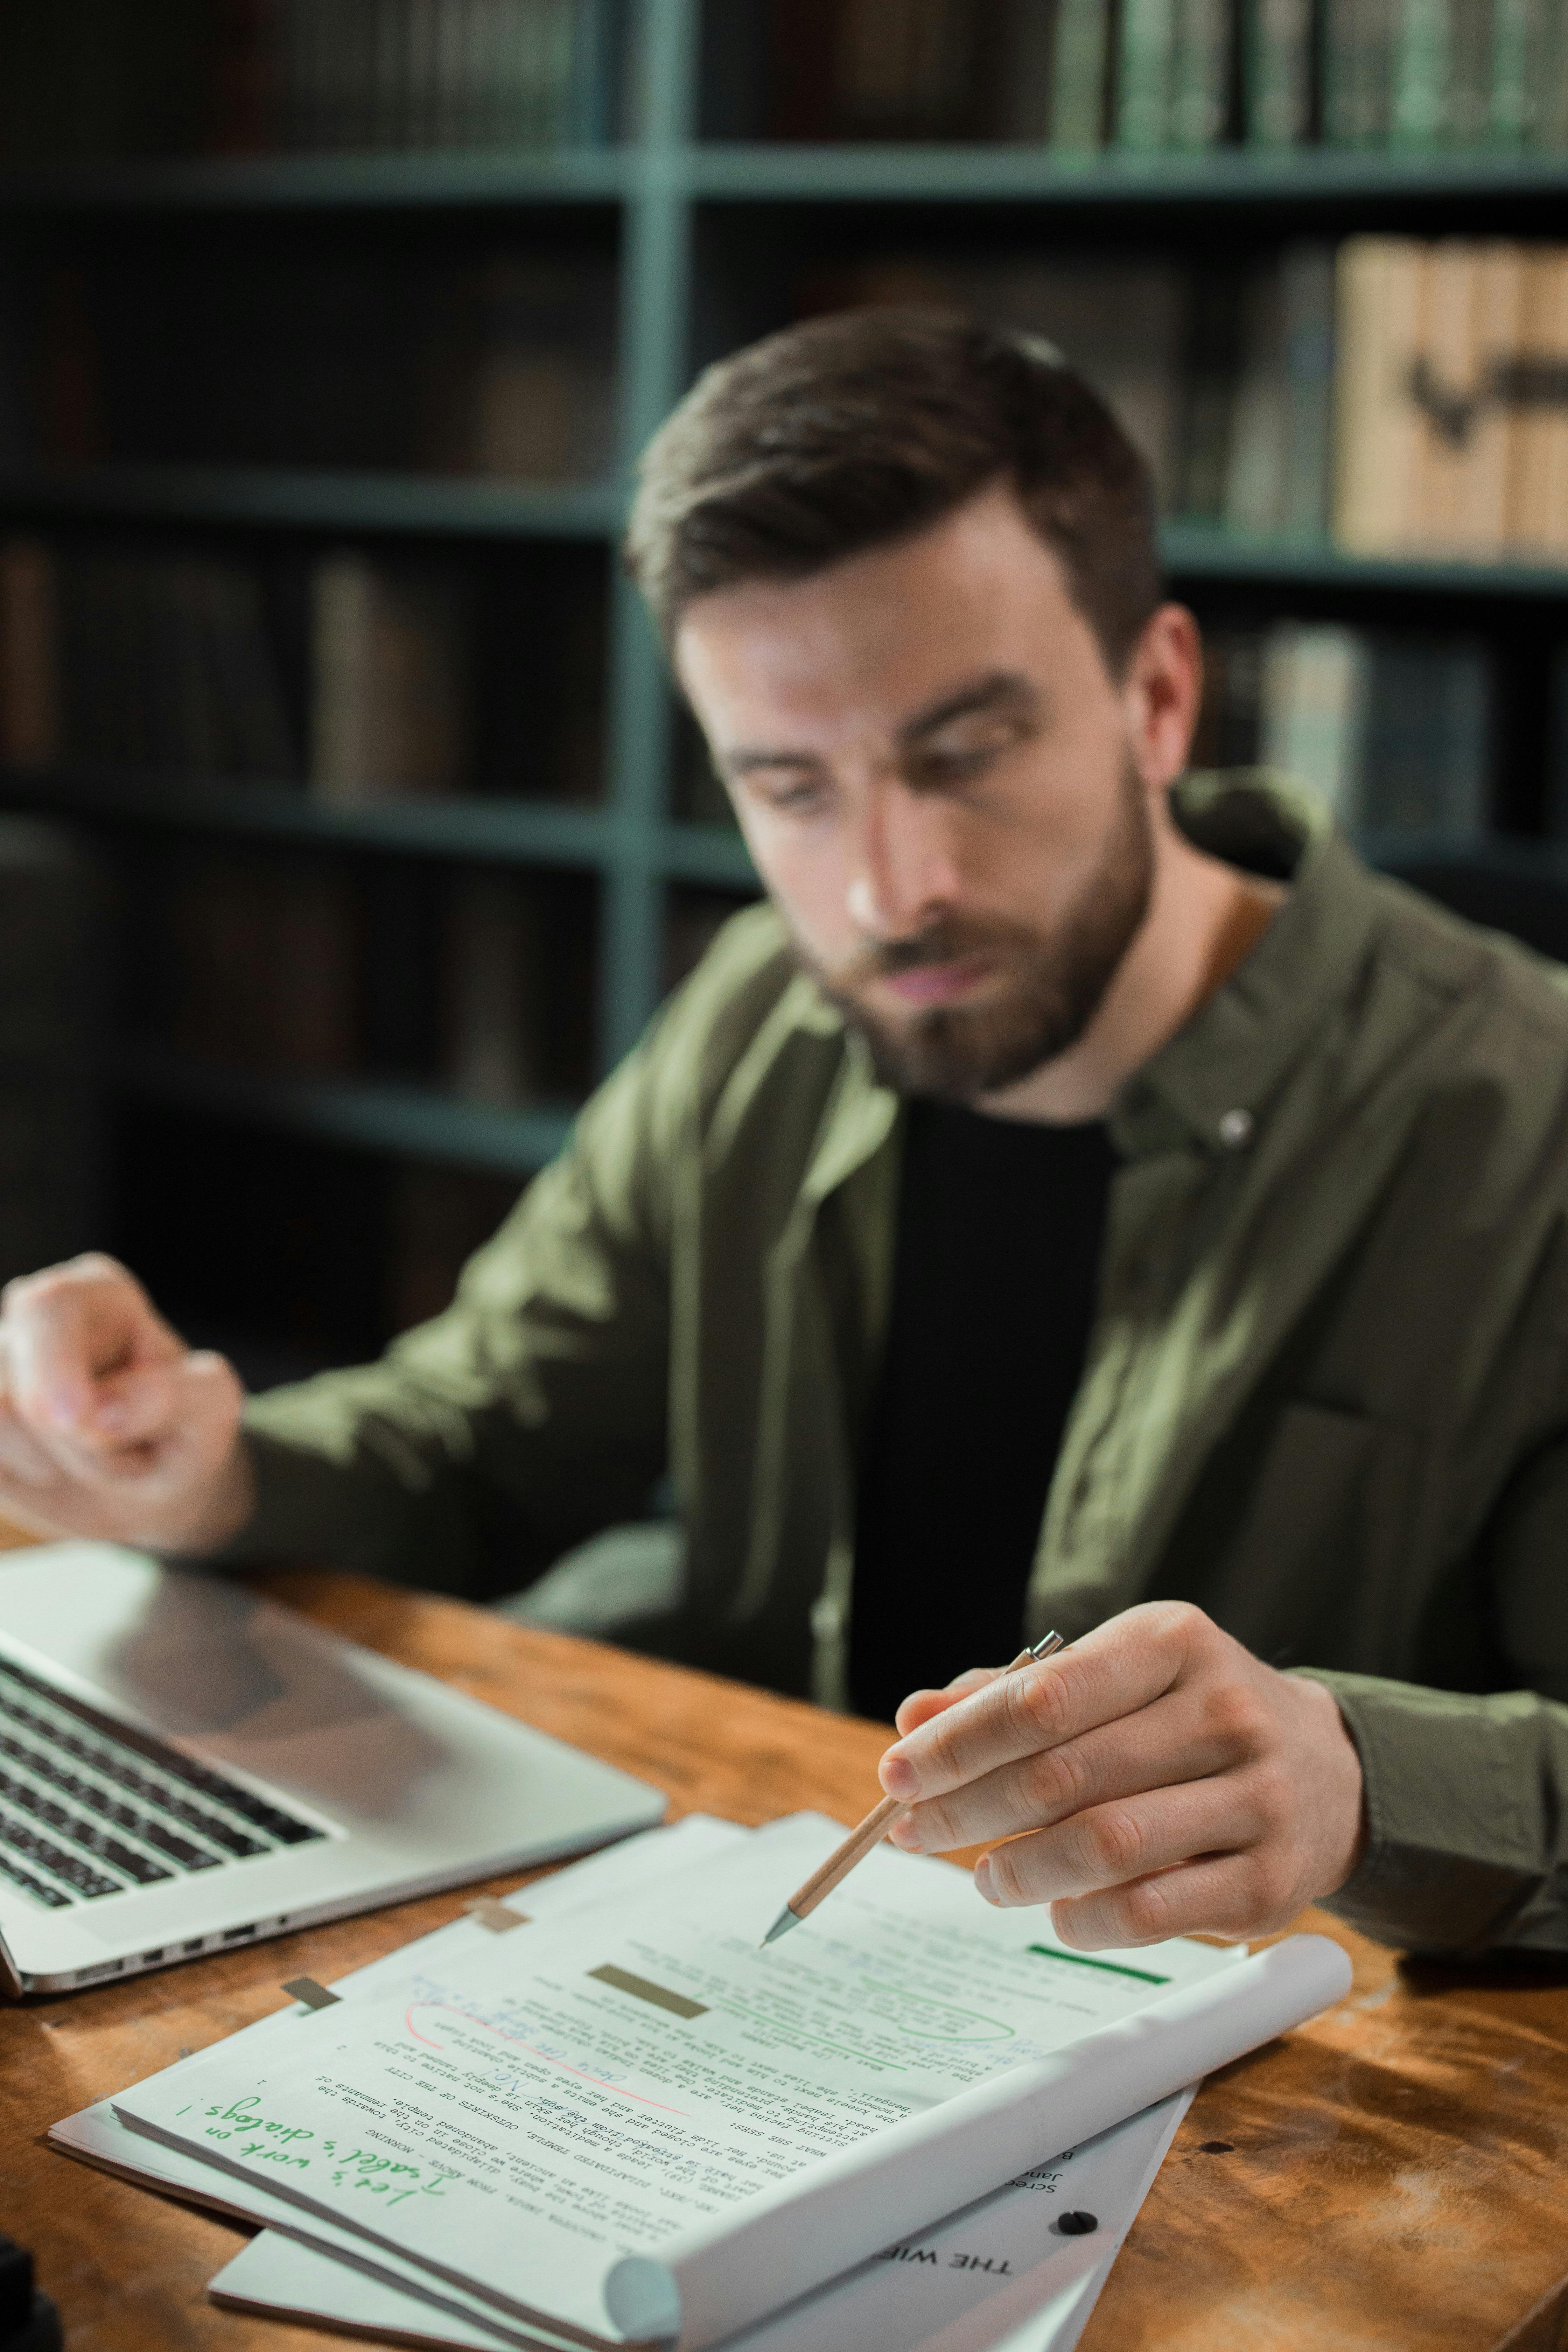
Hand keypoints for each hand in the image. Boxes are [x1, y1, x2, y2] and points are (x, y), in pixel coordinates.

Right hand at [0, 1253, 252, 1552]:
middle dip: (69, 1437)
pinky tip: (55, 1471)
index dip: (53, 1365)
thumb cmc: (183, 1430)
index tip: (76, 1420)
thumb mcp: (208, 1409)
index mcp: (98, 1293)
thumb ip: (170, 1395)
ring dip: (56, 1463)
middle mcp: (34, 1319)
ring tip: (97, 1458)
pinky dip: (23, 1479)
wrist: (153, 1489)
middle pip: (8, 1375)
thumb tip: (99, 1410)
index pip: (50, 1306)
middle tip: (123, 1454)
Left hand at [878, 1601, 1364, 1947]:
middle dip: (967, 1810)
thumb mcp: (1112, 1677)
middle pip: (1062, 1776)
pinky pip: (1149, 1913)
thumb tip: (914, 1719)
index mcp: (1174, 1643)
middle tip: (914, 1831)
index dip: (956, 1743)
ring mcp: (1257, 1800)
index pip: (1040, 1698)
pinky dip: (1081, 1919)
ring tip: (985, 1877)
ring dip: (1020, 1872)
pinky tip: (1054, 1909)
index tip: (896, 1774)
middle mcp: (1224, 1712)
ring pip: (1103, 1848)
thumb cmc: (1189, 1717)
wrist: (1331, 1771)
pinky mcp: (1269, 1883)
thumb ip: (1011, 1695)